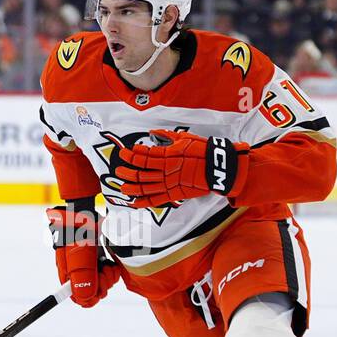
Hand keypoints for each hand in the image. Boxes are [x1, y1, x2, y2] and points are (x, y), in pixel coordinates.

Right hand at [46, 200, 119, 307]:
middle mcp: (77, 273)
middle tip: (105, 272)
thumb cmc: (79, 233)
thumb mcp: (80, 257)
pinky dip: (112, 271)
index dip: (89, 297)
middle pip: (92, 293)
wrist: (87, 215)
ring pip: (102, 285)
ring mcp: (89, 268)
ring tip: (109, 265)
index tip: (98, 289)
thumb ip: (82, 279)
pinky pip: (108, 275)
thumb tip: (86, 298)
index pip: (77, 297)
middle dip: (102, 285)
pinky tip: (111, 263)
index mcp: (68, 275)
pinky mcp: (99, 262)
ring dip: (109, 277)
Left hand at [111, 129, 249, 207]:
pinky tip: (134, 202)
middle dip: (127, 171)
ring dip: (131, 186)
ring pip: (145, 187)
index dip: (132, 154)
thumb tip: (153, 133)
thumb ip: (167, 137)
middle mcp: (166, 170)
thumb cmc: (203, 151)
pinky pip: (156, 200)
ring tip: (121, 186)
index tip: (124, 153)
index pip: (144, 156)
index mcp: (168, 155)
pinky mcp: (175, 195)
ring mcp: (170, 184)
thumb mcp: (185, 138)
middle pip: (140, 172)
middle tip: (118, 169)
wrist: (218, 168)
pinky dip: (144, 202)